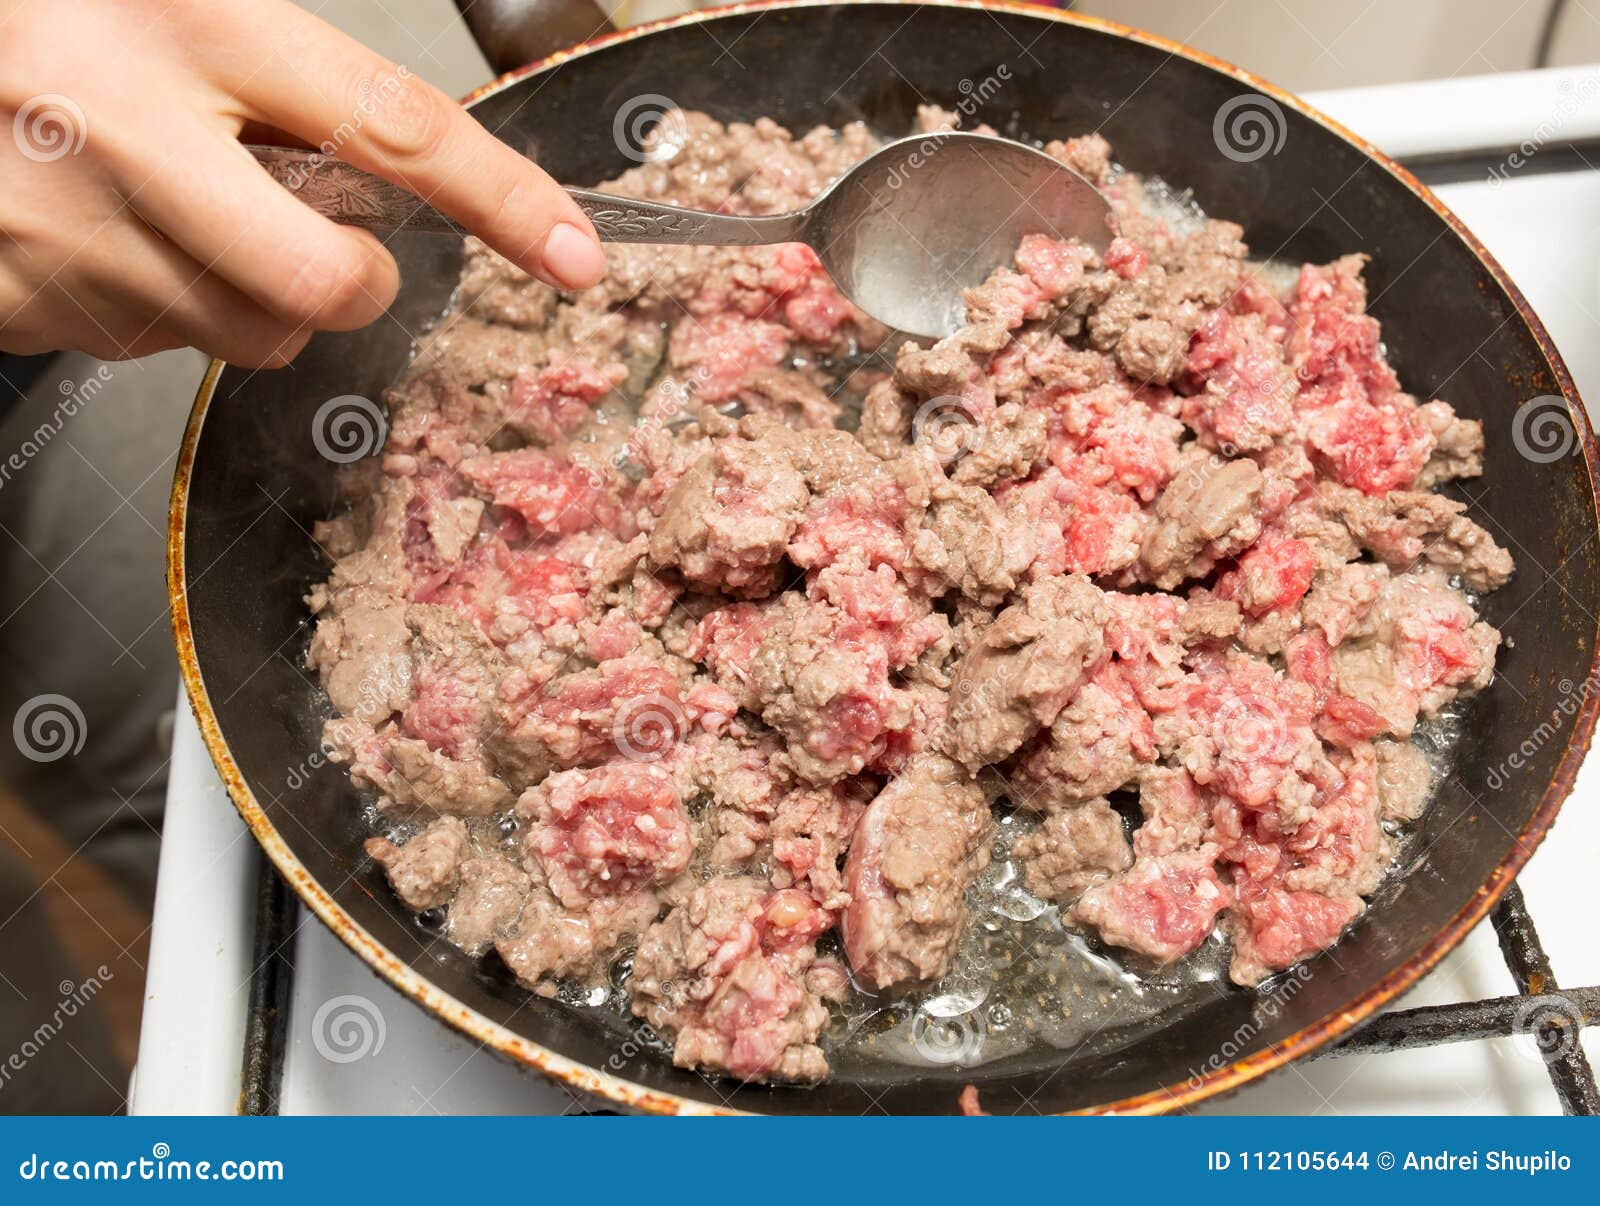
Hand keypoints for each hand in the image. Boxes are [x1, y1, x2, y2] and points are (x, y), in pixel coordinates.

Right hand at [0, 0, 604, 367]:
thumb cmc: (57, 18)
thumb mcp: (183, 3)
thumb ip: (291, 70)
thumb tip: (408, 159)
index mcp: (191, 24)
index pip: (393, 127)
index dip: (501, 197)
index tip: (575, 251)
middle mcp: (130, 130)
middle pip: (324, 283)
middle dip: (356, 285)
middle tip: (329, 244)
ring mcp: (70, 229)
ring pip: (246, 333)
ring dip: (251, 292)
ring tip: (179, 208)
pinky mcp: (26, 299)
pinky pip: (153, 345)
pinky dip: (163, 302)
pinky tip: (111, 231)